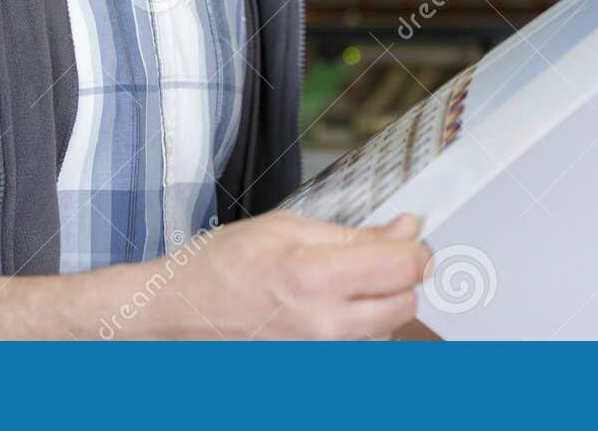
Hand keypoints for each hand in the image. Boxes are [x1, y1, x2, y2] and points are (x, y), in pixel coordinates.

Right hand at [167, 210, 430, 339]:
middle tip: (379, 255)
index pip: (403, 268)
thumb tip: (406, 230)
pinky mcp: (316, 369)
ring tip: (342, 281)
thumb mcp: (288, 228)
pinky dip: (357, 324)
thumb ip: (355, 234)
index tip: (409, 236)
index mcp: (315, 279)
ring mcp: (321, 356)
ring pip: (386, 329)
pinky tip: (329, 305)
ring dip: (380, 302)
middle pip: (405, 305)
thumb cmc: (224, 265)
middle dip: (402, 277)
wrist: (182, 313)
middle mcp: (324, 327)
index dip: (415, 249)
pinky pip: (358, 345)